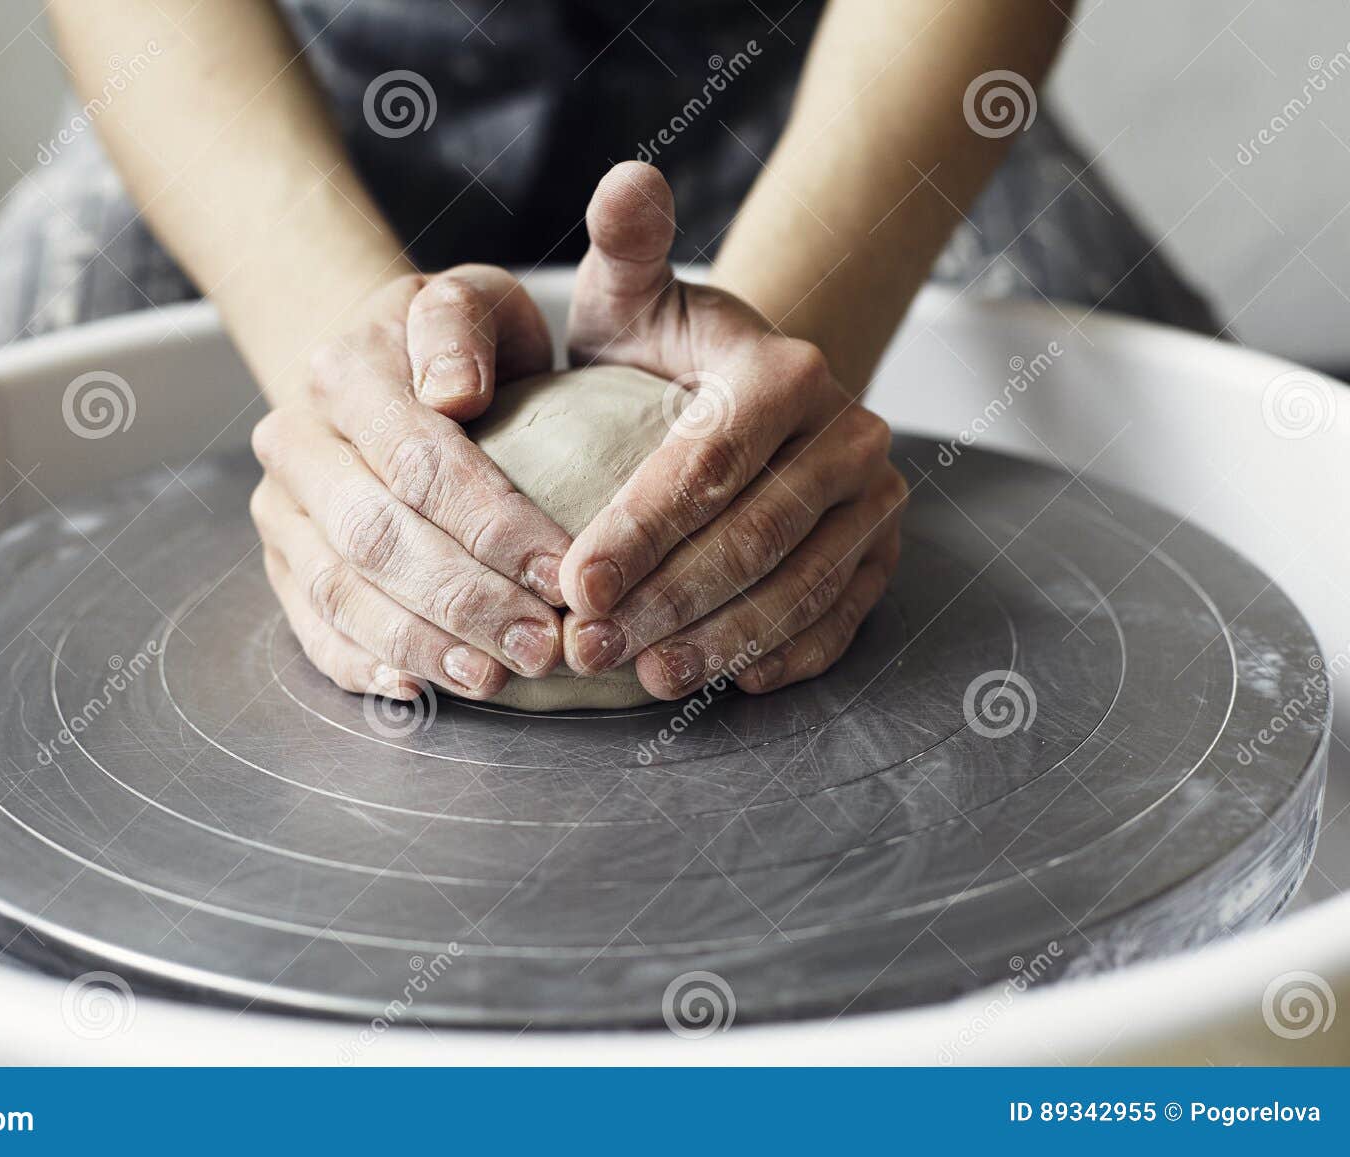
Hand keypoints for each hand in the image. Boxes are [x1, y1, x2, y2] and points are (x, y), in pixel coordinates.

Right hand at [249, 266, 571, 699]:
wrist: (377, 370)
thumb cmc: (451, 347)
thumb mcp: (469, 302)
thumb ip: (460, 326)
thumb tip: (454, 392)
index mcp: (344, 372)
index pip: (420, 462)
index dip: (496, 526)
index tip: (566, 572)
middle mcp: (296, 441)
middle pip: (378, 538)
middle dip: (466, 601)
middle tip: (542, 646)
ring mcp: (282, 509)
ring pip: (341, 591)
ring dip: (422, 644)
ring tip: (495, 678)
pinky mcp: (281, 562)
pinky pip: (311, 627)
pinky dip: (362, 665)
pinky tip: (419, 689)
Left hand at [559, 162, 907, 698]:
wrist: (746, 392)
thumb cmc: (666, 354)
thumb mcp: (637, 297)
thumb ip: (629, 245)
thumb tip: (626, 177)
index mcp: (784, 372)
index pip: (707, 462)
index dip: (640, 529)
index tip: (573, 583)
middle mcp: (847, 433)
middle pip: (755, 535)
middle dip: (668, 600)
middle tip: (590, 647)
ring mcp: (872, 498)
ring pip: (799, 584)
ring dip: (723, 640)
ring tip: (648, 678)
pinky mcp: (879, 551)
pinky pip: (842, 616)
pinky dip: (789, 654)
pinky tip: (732, 683)